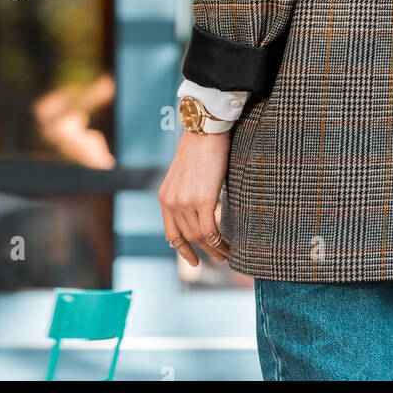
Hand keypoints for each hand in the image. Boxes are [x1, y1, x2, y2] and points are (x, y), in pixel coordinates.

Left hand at [158, 130, 231, 266]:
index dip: (183, 250)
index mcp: (164, 197)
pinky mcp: (203, 200)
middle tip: (220, 257)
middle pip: (189, 237)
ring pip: (200, 236)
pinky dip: (219, 242)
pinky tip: (228, 244)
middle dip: (204, 251)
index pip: (171, 233)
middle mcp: (171, 202)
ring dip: (215, 248)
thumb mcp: (184, 175)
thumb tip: (197, 213)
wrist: (205, 130)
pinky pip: (210, 230)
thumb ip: (185, 195)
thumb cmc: (199, 148)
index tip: (193, 262)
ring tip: (227, 252)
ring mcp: (185, 203)